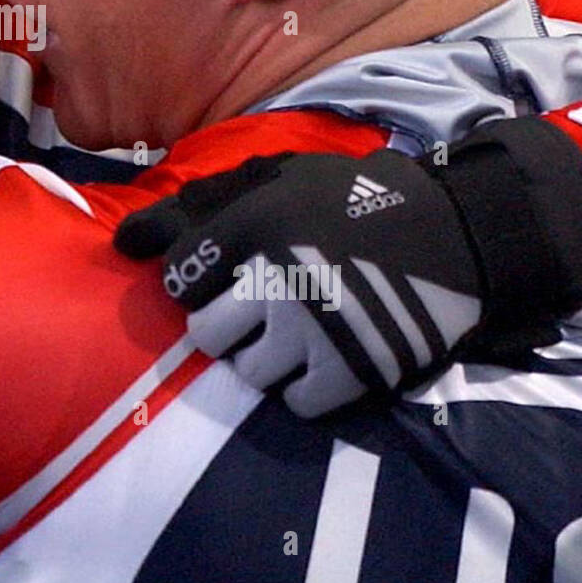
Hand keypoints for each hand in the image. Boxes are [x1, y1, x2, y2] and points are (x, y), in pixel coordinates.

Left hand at [114, 118, 581, 416]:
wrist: (458, 234)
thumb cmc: (352, 199)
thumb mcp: (278, 179)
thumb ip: (199, 207)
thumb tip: (122, 244)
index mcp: (255, 225)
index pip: (180, 276)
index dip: (197, 280)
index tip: (221, 279)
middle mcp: (277, 278)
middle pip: (206, 332)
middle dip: (226, 322)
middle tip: (258, 311)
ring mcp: (314, 330)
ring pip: (248, 371)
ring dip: (266, 356)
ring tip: (298, 331)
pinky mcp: (351, 372)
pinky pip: (295, 403)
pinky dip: (306, 386)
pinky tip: (325, 357)